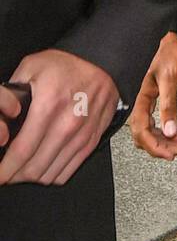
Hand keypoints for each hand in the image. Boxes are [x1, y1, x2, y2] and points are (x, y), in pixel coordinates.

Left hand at [0, 50, 119, 185]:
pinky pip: (68, 172)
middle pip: (35, 168)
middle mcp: (67, 124)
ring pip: (51, 174)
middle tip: (7, 172)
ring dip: (32, 177)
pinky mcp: (91, 141)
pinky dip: (51, 175)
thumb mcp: (31, 67)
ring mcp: (82, 136)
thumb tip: (1, 117)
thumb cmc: (66, 64)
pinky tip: (42, 166)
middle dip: (15, 175)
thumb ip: (12, 93)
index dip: (6, 169)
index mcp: (48, 105)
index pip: (22, 150)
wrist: (103, 62)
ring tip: (22, 170)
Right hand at [128, 32, 176, 160]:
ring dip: (162, 142)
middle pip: (143, 136)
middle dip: (161, 147)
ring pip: (148, 132)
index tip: (172, 153)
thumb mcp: (169, 79)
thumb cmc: (167, 53)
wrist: (169, 39)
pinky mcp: (152, 101)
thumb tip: (170, 130)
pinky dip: (162, 133)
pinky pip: (153, 124)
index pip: (141, 132)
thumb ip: (169, 106)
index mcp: (140, 99)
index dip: (155, 147)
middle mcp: (139, 103)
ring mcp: (145, 103)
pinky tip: (173, 134)